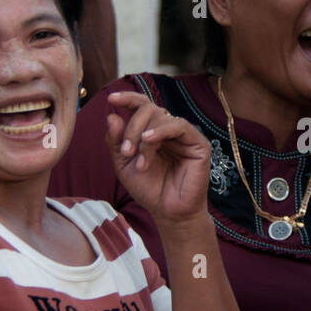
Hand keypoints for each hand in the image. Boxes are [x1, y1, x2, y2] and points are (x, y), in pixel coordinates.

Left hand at [105, 91, 210, 224]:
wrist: (167, 211)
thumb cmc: (149, 189)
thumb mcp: (123, 165)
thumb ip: (116, 141)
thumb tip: (111, 115)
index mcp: (153, 131)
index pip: (142, 106)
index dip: (128, 98)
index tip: (111, 98)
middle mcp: (169, 129)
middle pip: (148, 109)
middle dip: (132, 127)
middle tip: (125, 151)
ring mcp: (185, 135)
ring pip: (161, 116)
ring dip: (143, 135)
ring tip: (137, 158)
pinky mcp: (199, 144)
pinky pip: (179, 126)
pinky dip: (161, 130)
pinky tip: (148, 140)